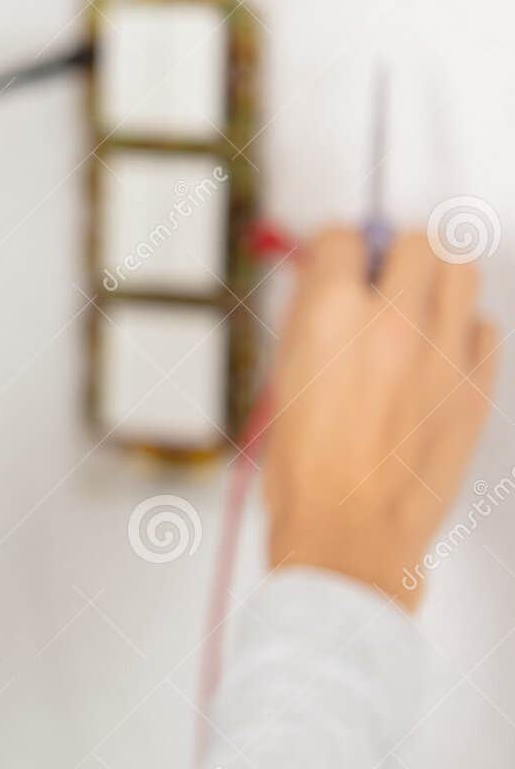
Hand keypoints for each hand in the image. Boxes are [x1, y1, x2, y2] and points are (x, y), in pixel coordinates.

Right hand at [263, 229, 498, 608]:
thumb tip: (323, 288)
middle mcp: (394, 322)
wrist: (350, 531)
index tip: (333, 262)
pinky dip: (463, 330)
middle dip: (394, 255)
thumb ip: (309, 323)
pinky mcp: (475, 385)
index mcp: (333, 315)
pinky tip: (437, 354)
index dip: (333, 251)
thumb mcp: (283, 380)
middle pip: (415, 241)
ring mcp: (443, 351)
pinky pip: (485, 327)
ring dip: (436, 280)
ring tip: (414, 311)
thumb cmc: (308, 472)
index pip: (342, 238)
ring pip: (461, 269)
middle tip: (378, 282)